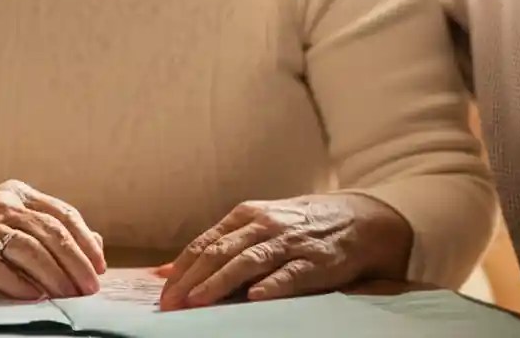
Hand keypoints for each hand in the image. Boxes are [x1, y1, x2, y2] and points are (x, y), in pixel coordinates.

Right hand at [0, 180, 106, 299]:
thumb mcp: (10, 221)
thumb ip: (49, 229)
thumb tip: (96, 244)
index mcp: (18, 193)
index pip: (63, 214)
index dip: (85, 241)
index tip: (100, 266)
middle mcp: (2, 204)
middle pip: (51, 232)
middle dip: (76, 262)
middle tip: (90, 287)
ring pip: (29, 249)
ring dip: (54, 275)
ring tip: (69, 294)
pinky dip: (19, 284)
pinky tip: (35, 296)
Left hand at [159, 194, 411, 310]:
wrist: (358, 219)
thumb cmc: (300, 225)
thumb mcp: (257, 225)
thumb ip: (217, 245)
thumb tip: (166, 270)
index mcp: (246, 215)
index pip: (205, 243)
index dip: (181, 269)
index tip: (162, 293)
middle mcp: (264, 225)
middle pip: (220, 252)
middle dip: (191, 280)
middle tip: (172, 304)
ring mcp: (290, 242)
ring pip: (248, 261)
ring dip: (220, 282)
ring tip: (199, 301)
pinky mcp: (315, 261)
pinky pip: (290, 274)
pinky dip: (271, 285)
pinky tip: (255, 297)